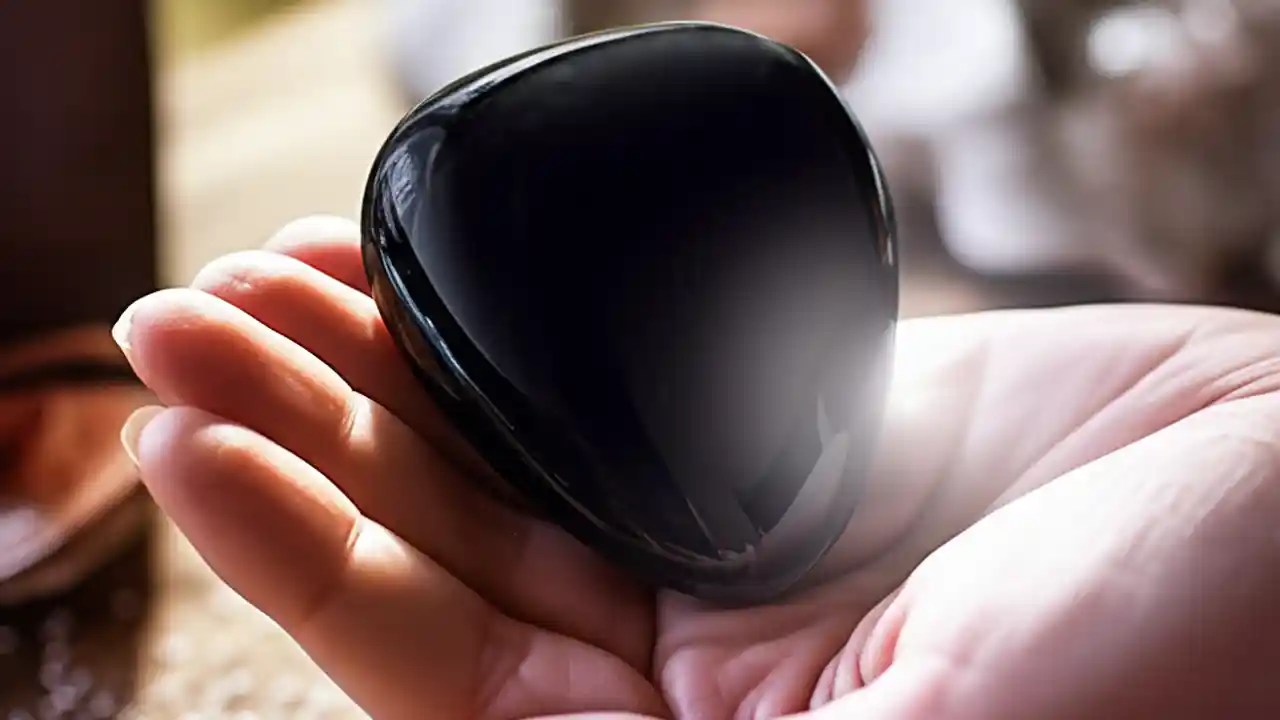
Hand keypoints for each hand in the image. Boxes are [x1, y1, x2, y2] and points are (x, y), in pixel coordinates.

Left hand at [113, 216, 1279, 718]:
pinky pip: (587, 384)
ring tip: (252, 278)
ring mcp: (714, 554)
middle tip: (179, 321)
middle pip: (439, 553)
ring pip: (494, 459)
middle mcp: (684, 680)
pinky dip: (495, 328)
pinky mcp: (757, 448)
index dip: (307, 559)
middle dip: (302, 436)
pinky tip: (408, 268)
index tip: (194, 444)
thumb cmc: (1181, 652)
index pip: (438, 677)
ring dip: (370, 367)